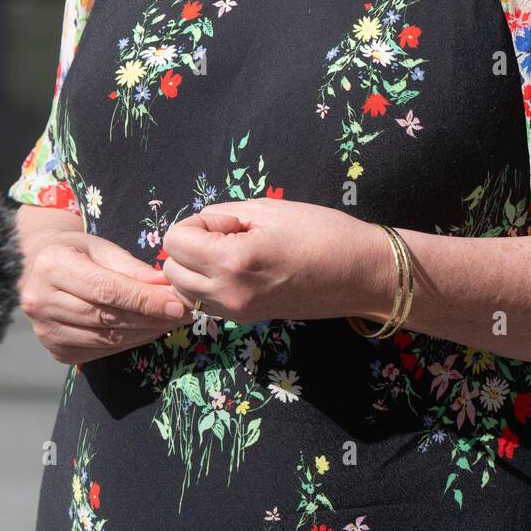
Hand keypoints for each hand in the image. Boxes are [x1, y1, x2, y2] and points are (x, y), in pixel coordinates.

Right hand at [17, 226, 191, 363]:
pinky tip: (147, 332)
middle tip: (182, 314)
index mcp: (52, 266)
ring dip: (144, 333)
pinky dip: (128, 343)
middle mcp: (41, 301)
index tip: (176, 305)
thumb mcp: (101, 247)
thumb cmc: (74, 251)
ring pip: (105, 339)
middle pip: (106, 317)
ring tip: (170, 323)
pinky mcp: (55, 350)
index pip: (105, 289)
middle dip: (150, 318)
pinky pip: (99, 352)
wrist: (35, 268)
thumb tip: (167, 286)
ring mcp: (45, 331)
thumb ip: (133, 268)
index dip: (143, 300)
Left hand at [161, 200, 392, 322]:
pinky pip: (205, 304)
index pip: (175, 242)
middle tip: (227, 235)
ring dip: (194, 269)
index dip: (195, 224)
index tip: (228, 222)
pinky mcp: (245, 321)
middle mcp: (226, 293)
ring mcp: (235, 312)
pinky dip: (207, 287)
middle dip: (189, 247)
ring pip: (184, 292)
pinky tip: (238, 271)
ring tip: (230, 253)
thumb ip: (225, 215)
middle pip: (172, 271)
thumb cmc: (320, 232)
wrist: (358, 273)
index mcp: (231, 261)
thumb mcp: (268, 209)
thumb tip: (203, 225)